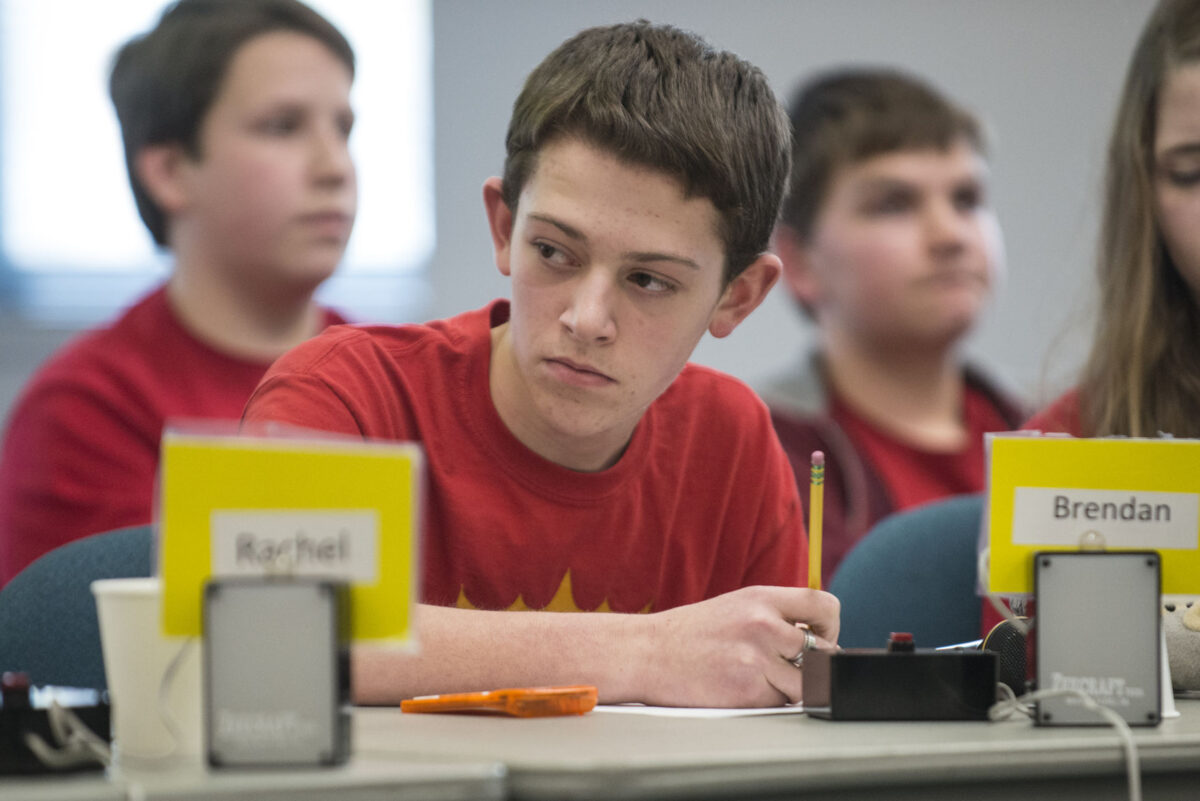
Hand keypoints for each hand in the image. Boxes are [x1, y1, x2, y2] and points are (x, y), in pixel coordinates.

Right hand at [627, 585, 838, 707]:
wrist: (646, 653)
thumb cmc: (690, 634)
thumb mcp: (735, 606)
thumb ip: (775, 616)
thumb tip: (818, 639)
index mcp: (761, 598)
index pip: (824, 605)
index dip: (831, 627)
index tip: (820, 638)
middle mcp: (763, 624)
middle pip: (823, 652)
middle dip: (814, 665)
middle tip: (791, 668)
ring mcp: (756, 658)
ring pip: (807, 683)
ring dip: (792, 687)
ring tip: (762, 678)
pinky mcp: (747, 690)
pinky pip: (780, 703)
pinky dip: (768, 701)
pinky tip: (741, 688)